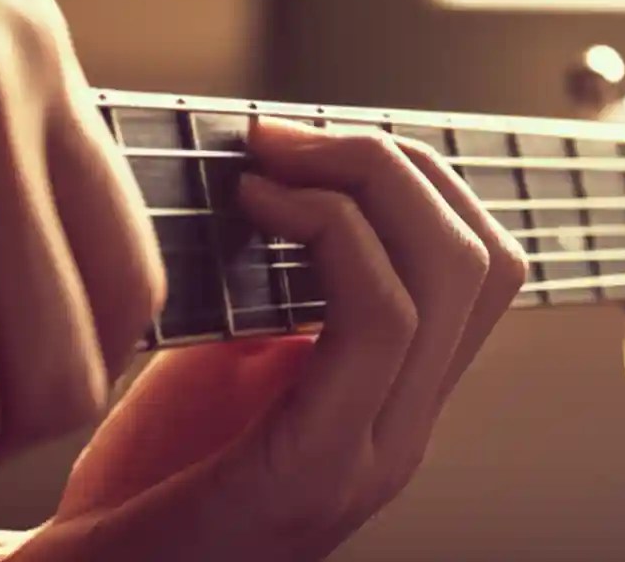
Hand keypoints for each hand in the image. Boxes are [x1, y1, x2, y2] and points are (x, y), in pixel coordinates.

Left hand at [10, 119, 528, 561]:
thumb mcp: (225, 362)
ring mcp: (377, 453)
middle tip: (292, 141)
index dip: (421, 178)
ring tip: (273, 166)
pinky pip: (377, 321)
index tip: (317, 143)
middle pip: (481, 257)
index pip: (483, 267)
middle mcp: (407, 430)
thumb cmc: (141, 483)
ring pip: (446, 276)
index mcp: (395, 400)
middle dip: (393, 164)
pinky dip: (331, 235)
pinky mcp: (320, 467)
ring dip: (362, 183)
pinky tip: (257, 210)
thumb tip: (286, 180)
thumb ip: (281, 291)